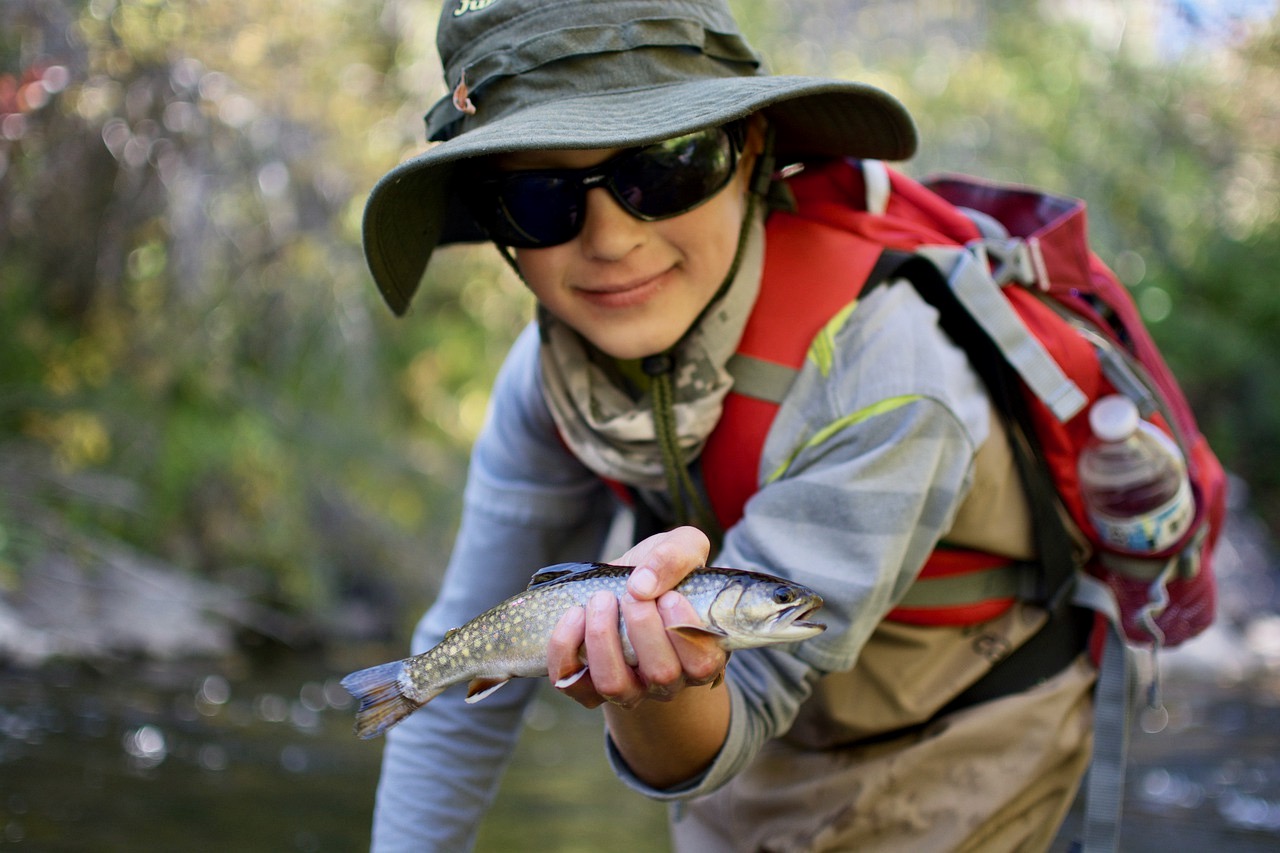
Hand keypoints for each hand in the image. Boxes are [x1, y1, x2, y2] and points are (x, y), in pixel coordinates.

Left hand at [547, 526, 726, 708]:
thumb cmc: (661, 573)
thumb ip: (677, 555)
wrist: (624, 587)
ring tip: (600, 600)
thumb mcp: (682, 548)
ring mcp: (629, 690)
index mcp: (701, 652)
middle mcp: (669, 681)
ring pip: (614, 685)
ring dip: (603, 639)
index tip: (669, 595)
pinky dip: (566, 648)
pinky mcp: (590, 689)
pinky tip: (574, 615)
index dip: (683, 629)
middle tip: (631, 592)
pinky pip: (572, 682)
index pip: (702, 663)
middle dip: (642, 627)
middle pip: (661, 674)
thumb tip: (642, 585)